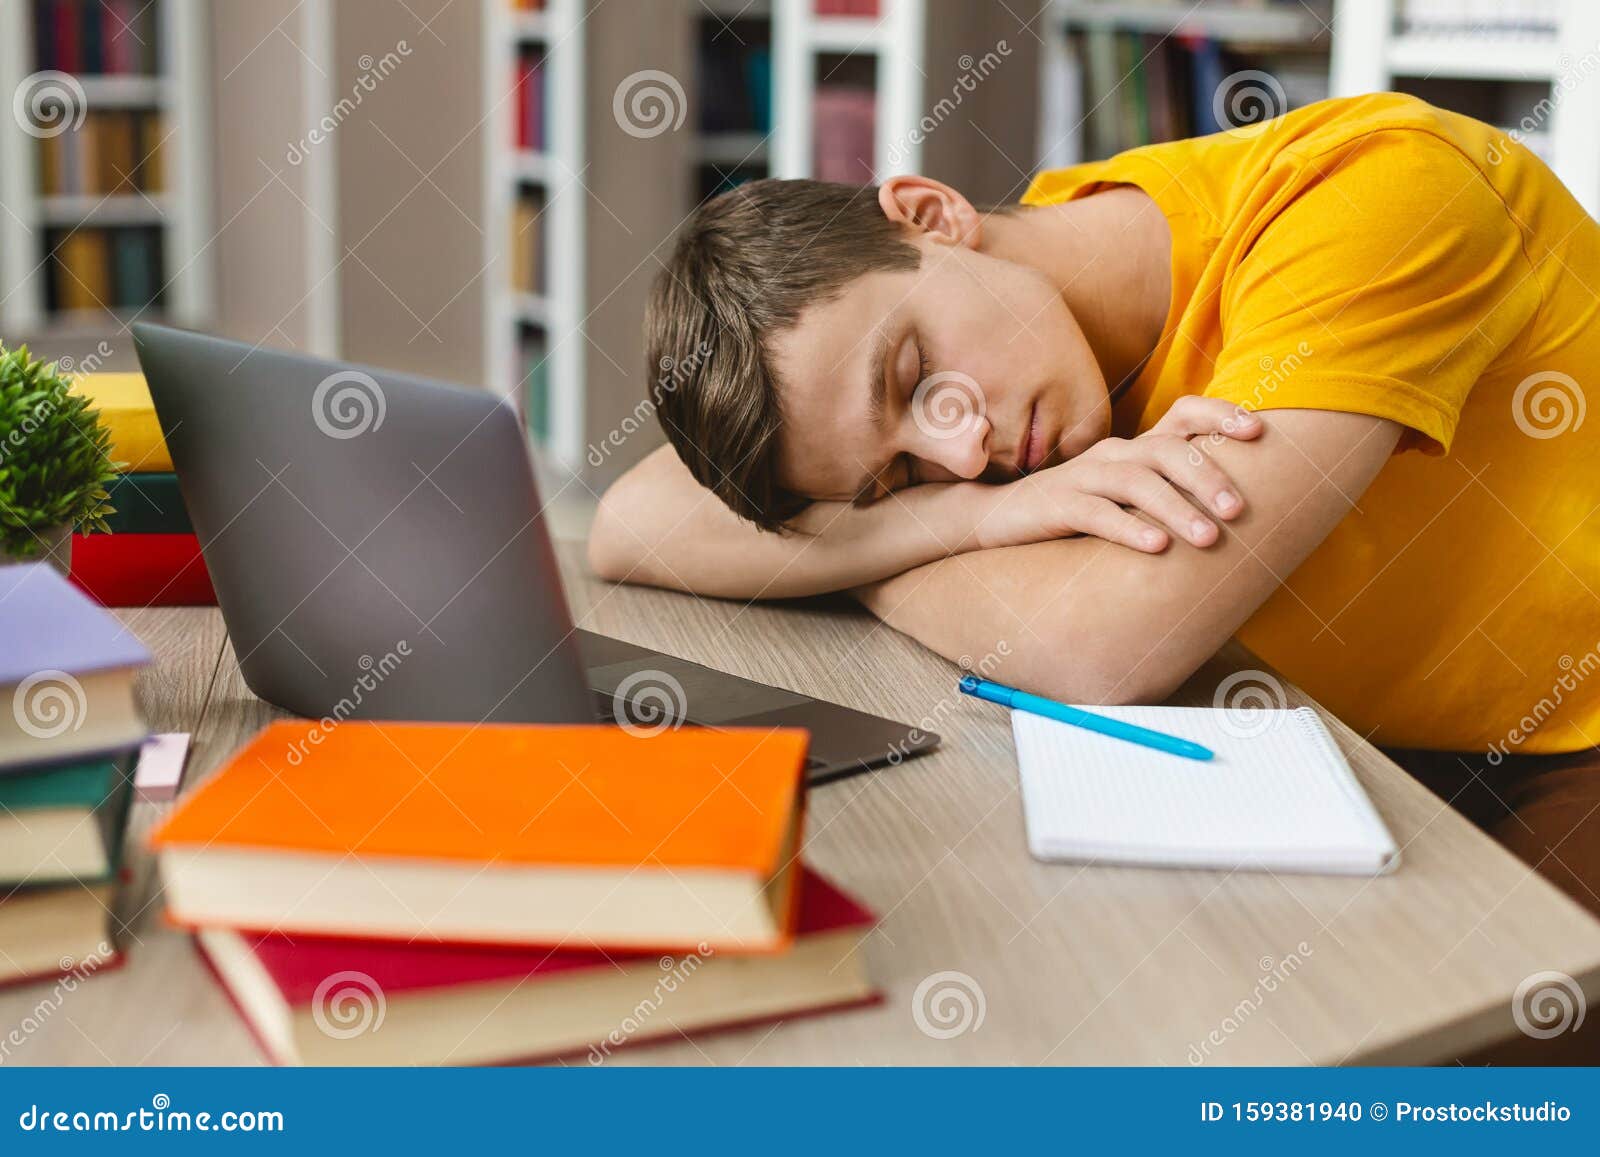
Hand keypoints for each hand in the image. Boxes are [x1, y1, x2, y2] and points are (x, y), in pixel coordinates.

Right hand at [969, 397, 1262, 552]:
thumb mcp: (1126, 496)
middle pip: (1168, 451)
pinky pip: (1098, 514)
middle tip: (1239, 511)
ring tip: (1209, 538)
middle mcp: (1114, 454)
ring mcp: (1084, 477)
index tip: (1259, 432)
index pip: (1183, 413)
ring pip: (1137, 483)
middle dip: (1208, 478)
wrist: (1000, 519)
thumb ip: (1169, 493)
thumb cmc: (1077, 512)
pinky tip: (1157, 548)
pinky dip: (1129, 529)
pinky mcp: (1058, 506)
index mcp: (1136, 447)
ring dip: (1177, 509)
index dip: (1221, 415)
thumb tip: (1238, 508)